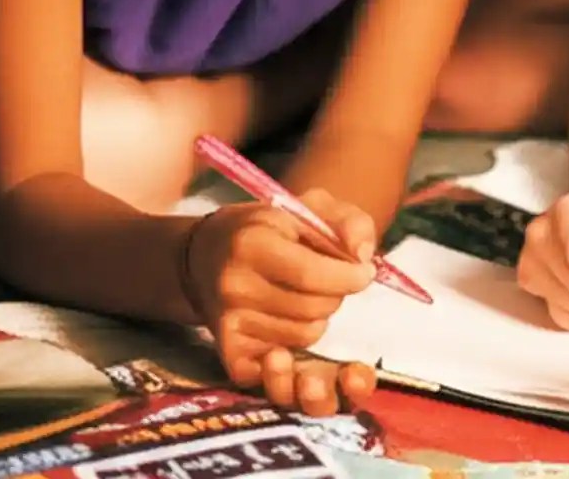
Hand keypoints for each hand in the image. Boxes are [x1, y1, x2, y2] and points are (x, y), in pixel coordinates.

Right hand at [183, 188, 377, 413]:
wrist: (204, 256)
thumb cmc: (269, 229)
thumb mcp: (311, 207)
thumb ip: (349, 222)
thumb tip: (364, 256)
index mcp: (253, 243)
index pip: (312, 274)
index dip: (349, 277)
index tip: (363, 271)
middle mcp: (234, 284)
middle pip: (314, 307)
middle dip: (335, 294)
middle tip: (326, 280)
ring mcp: (228, 320)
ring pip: (306, 334)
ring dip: (318, 317)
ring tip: (302, 296)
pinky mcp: (229, 349)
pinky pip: (285, 359)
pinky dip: (297, 342)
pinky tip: (289, 320)